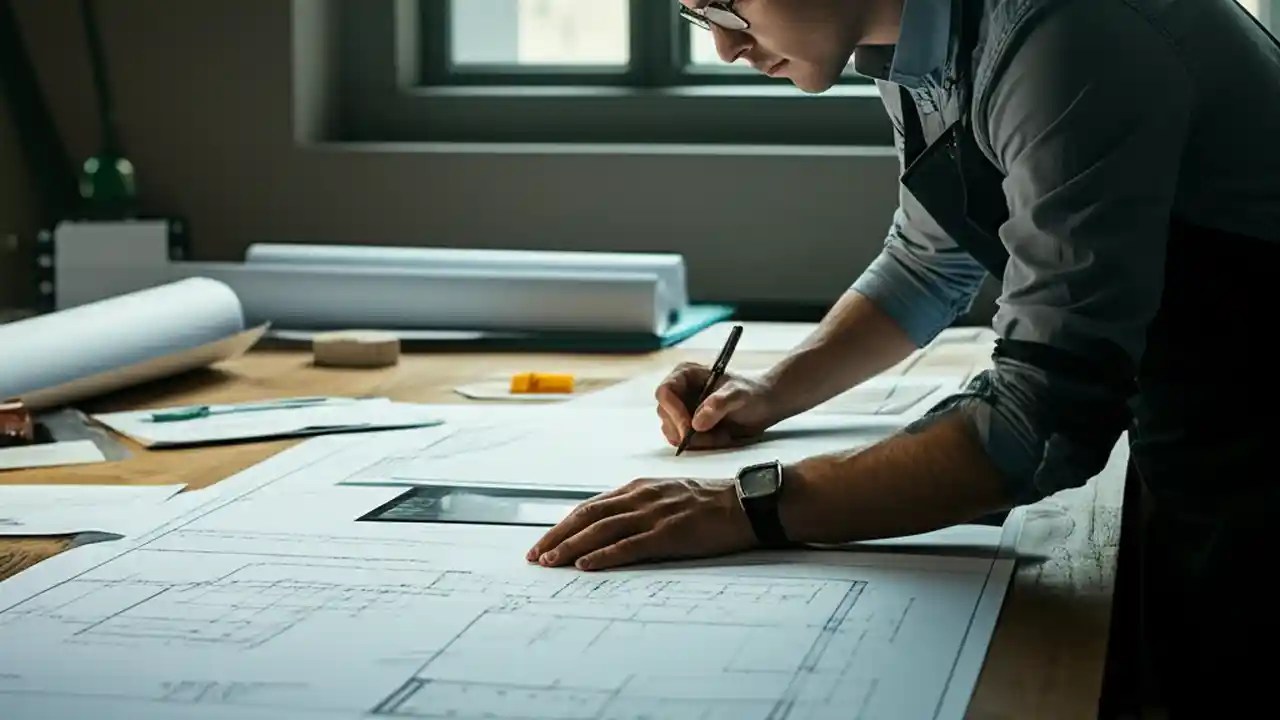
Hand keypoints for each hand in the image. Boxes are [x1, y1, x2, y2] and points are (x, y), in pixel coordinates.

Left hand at [525, 477, 756, 570]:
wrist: (745, 503)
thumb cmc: (709, 503)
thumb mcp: (667, 494)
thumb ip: (639, 505)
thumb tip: (610, 523)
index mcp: (638, 488)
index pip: (590, 507)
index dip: (563, 524)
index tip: (544, 541)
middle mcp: (640, 498)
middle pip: (587, 517)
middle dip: (557, 536)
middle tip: (535, 555)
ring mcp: (654, 515)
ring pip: (601, 530)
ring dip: (571, 547)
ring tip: (550, 562)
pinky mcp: (669, 534)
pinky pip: (629, 546)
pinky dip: (603, 555)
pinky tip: (585, 565)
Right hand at [655, 363, 780, 450]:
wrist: (765, 404)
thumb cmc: (752, 392)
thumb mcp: (739, 394)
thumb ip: (719, 404)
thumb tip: (696, 423)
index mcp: (685, 374)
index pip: (665, 392)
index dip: (673, 412)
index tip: (688, 429)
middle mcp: (679, 391)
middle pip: (665, 415)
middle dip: (685, 430)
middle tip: (712, 437)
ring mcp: (682, 410)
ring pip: (672, 431)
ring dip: (696, 440)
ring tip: (722, 434)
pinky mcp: (688, 426)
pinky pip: (683, 441)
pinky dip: (700, 444)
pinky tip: (720, 437)